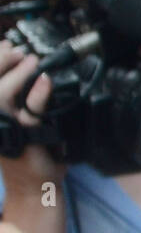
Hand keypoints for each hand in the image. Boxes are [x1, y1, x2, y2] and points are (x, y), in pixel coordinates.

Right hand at [0, 40, 64, 199]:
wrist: (37, 186)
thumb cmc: (31, 154)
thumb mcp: (23, 122)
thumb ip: (23, 101)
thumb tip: (34, 72)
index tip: (6, 45)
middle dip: (0, 60)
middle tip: (15, 49)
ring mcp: (3, 129)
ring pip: (2, 95)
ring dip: (17, 74)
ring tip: (31, 61)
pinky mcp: (22, 138)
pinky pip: (29, 114)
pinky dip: (37, 96)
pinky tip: (44, 81)